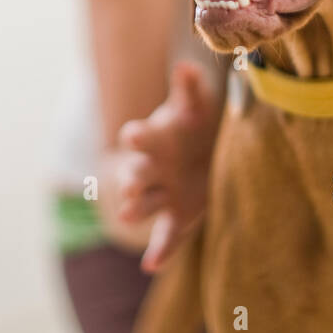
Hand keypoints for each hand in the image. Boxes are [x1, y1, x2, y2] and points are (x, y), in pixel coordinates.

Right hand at [113, 61, 221, 273]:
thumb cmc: (194, 126)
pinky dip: (160, 251)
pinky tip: (152, 265)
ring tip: (129, 216)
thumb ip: (190, 89)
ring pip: (145, 204)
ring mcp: (161, 194)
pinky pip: (167, 235)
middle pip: (137, 173)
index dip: (136, 137)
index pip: (140, 138)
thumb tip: (187, 67)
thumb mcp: (195, 106)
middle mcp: (151, 168)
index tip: (131, 135)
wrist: (203, 152)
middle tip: (131, 185)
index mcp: (154, 140)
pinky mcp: (177, 216)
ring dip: (136, 209)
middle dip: (133, 179)